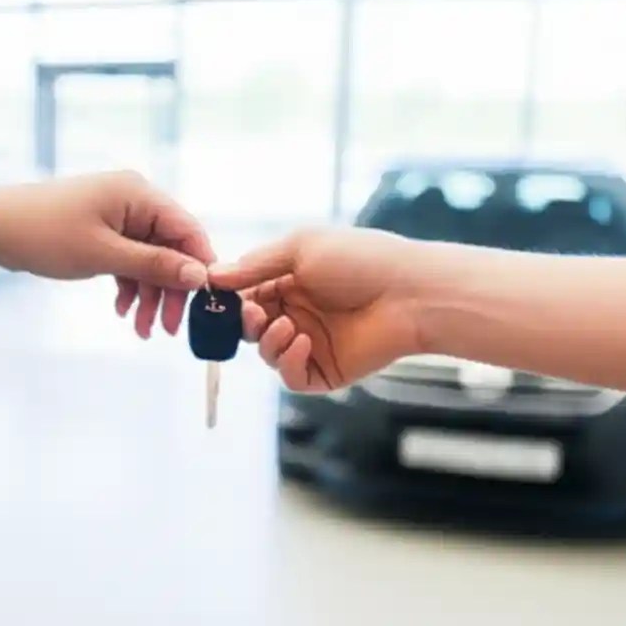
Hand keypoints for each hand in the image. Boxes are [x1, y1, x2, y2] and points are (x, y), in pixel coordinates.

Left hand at [0, 171, 215, 337]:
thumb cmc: (44, 234)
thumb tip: (198, 275)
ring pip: (147, 259)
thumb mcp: (104, 255)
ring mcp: (115, 215)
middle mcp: (132, 200)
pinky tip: (121, 311)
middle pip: (169, 249)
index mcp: (139, 194)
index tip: (202, 306)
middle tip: (167, 330)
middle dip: (169, 290)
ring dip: (146, 295)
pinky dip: (127, 285)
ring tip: (141, 330)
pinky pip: (126, 260)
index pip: (188, 231)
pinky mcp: (99, 230)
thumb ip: (155, 265)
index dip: (198, 268)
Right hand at [208, 228, 422, 391]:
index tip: (217, 298)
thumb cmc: (361, 260)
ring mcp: (312, 344)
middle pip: (251, 327)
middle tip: (252, 315)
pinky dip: (287, 362)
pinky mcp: (325, 371)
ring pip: (267, 353)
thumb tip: (214, 275)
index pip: (247, 295)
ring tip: (287, 326)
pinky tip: (302, 343)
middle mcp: (299, 313)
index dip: (231, 299)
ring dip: (268, 341)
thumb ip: (256, 265)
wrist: (410, 293)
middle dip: (244, 323)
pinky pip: (291, 376)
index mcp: (291, 281)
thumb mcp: (301, 248)